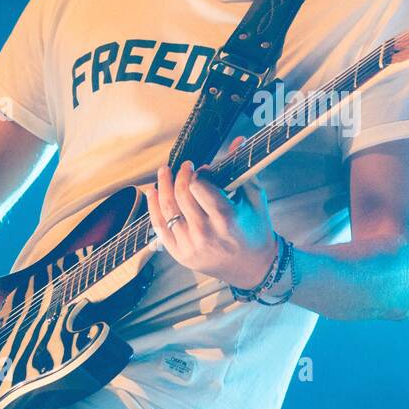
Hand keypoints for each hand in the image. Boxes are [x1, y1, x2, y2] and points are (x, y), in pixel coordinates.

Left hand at [142, 136, 277, 289]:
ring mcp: (190, 245)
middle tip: (185, 166)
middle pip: (181, 195)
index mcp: (226, 219)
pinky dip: (153, 207)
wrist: (253, 268)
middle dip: (181, 175)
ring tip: (165, 172)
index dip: (198, 174)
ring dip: (163, 185)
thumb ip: (243, 169)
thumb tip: (238, 140)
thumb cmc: (256, 231)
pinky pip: (159, 227)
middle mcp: (206, 233)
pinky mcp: (179, 253)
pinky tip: (153, 192)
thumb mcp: (255, 199)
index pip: (199, 187)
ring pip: (167, 208)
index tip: (202, 169)